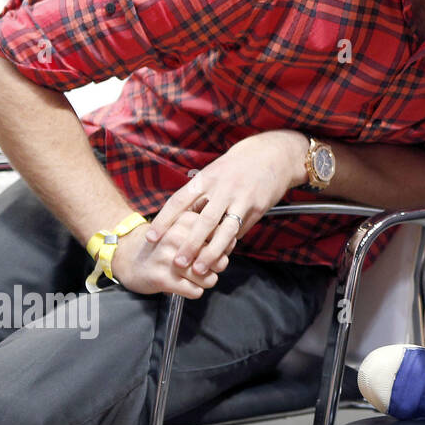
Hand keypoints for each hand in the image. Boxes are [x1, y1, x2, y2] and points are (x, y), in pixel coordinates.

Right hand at [110, 210, 225, 297]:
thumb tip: (232, 242)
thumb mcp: (184, 228)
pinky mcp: (162, 278)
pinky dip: (194, 291)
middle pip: (219, 260)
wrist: (127, 258)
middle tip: (202, 266)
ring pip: (209, 279)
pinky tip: (185, 285)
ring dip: (206, 281)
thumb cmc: (165, 245)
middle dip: (216, 267)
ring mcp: (168, 258)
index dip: (222, 248)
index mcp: (186, 220)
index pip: (223, 237)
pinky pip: (196, 291)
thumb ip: (209, 232)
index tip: (211, 249)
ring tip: (193, 276)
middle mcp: (177, 237)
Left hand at [143, 129, 307, 276]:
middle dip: (189, 244)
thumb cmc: (236, 166)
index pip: (180, 201)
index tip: (151, 238)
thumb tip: (180, 221)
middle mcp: (223, 189)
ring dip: (211, 252)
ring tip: (200, 268)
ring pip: (224, 230)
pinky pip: (241, 230)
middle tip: (177, 262)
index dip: (164, 220)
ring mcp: (242, 199)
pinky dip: (229, 243)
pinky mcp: (257, 207)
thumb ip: (199, 195)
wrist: (273, 155)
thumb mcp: (213, 173)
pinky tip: (222, 254)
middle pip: (203, 221)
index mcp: (206, 178)